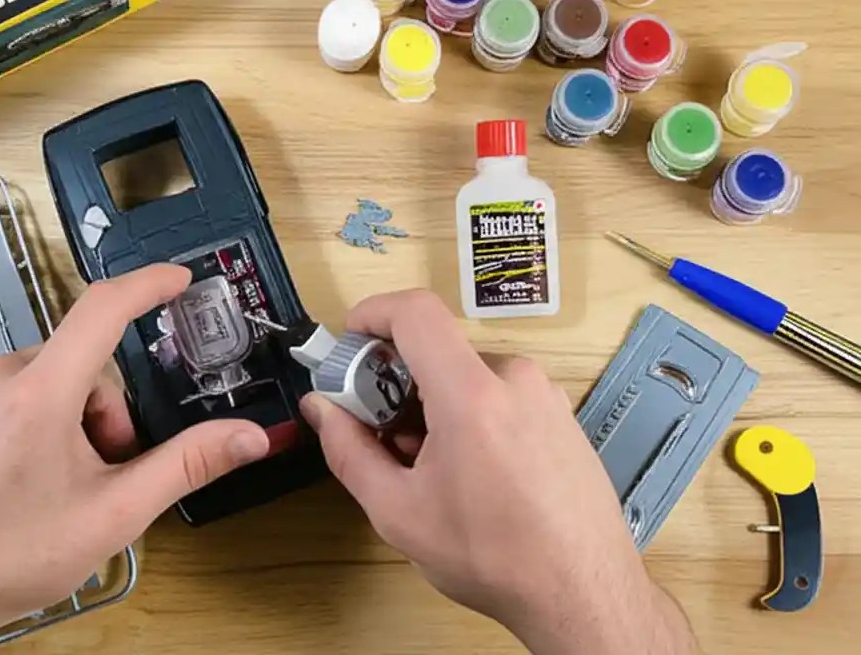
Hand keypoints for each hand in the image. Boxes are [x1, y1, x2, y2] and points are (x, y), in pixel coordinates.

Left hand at [0, 264, 273, 654]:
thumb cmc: (9, 559)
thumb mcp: (113, 515)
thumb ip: (187, 465)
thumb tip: (248, 436)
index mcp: (37, 395)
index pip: (102, 309)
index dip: (147, 286)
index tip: (177, 280)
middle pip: (77, 363)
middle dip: (101, 413)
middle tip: (100, 473)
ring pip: (39, 380)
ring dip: (61, 419)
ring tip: (51, 485)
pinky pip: (0, 393)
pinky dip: (22, 422)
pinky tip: (13, 477)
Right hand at [300, 290, 696, 654]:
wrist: (583, 594)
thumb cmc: (495, 557)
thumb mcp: (398, 512)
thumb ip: (348, 450)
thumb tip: (321, 408)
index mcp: (472, 395)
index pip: (416, 311)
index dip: (373, 314)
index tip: (350, 343)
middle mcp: (515, 381)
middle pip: (437, 351)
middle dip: (396, 382)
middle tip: (378, 432)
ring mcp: (545, 396)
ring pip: (467, 376)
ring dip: (433, 406)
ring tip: (425, 467)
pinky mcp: (561, 415)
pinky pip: (500, 395)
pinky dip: (469, 417)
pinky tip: (466, 472)